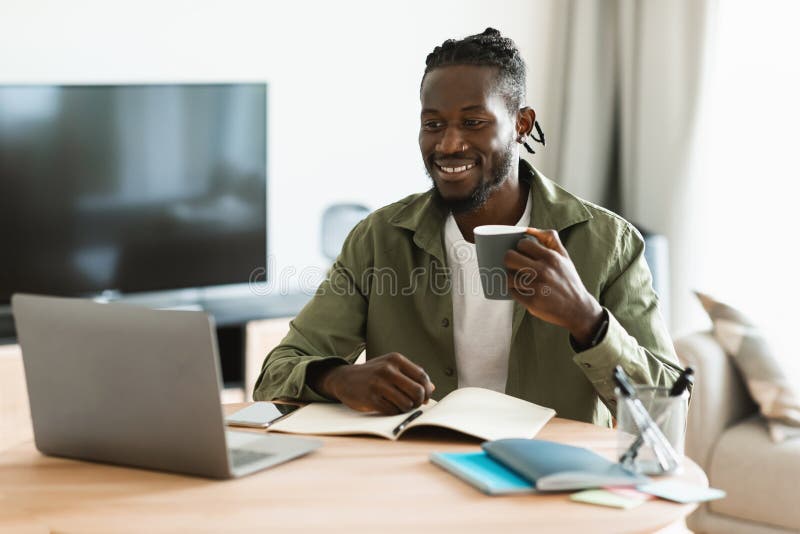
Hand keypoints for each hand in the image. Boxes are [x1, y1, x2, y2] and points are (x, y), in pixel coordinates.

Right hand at [311, 353, 434, 414]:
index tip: (424, 397)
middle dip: (418, 402)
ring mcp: (378, 384)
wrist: (344, 379)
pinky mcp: (371, 398)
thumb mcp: (390, 367)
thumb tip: (431, 388)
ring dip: (406, 409)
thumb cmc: (372, 374)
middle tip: (413, 404)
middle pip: (417, 391)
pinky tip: (388, 407)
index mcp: (395, 359)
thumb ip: (411, 375)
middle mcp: (388, 369)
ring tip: (399, 406)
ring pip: (407, 403)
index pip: (422, 376)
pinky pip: (393, 411)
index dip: (427, 389)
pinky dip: (394, 413)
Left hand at [504, 228, 604, 345]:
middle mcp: (543, 271)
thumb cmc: (568, 280)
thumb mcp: (565, 257)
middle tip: (513, 265)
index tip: (521, 253)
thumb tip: (529, 229)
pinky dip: (515, 291)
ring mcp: (537, 287)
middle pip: (509, 258)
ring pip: (508, 277)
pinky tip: (523, 291)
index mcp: (551, 257)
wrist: (578, 309)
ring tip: (517, 279)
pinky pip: (513, 292)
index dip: (519, 248)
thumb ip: (550, 239)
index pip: (522, 244)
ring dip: (510, 277)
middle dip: (508, 260)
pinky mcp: (532, 302)